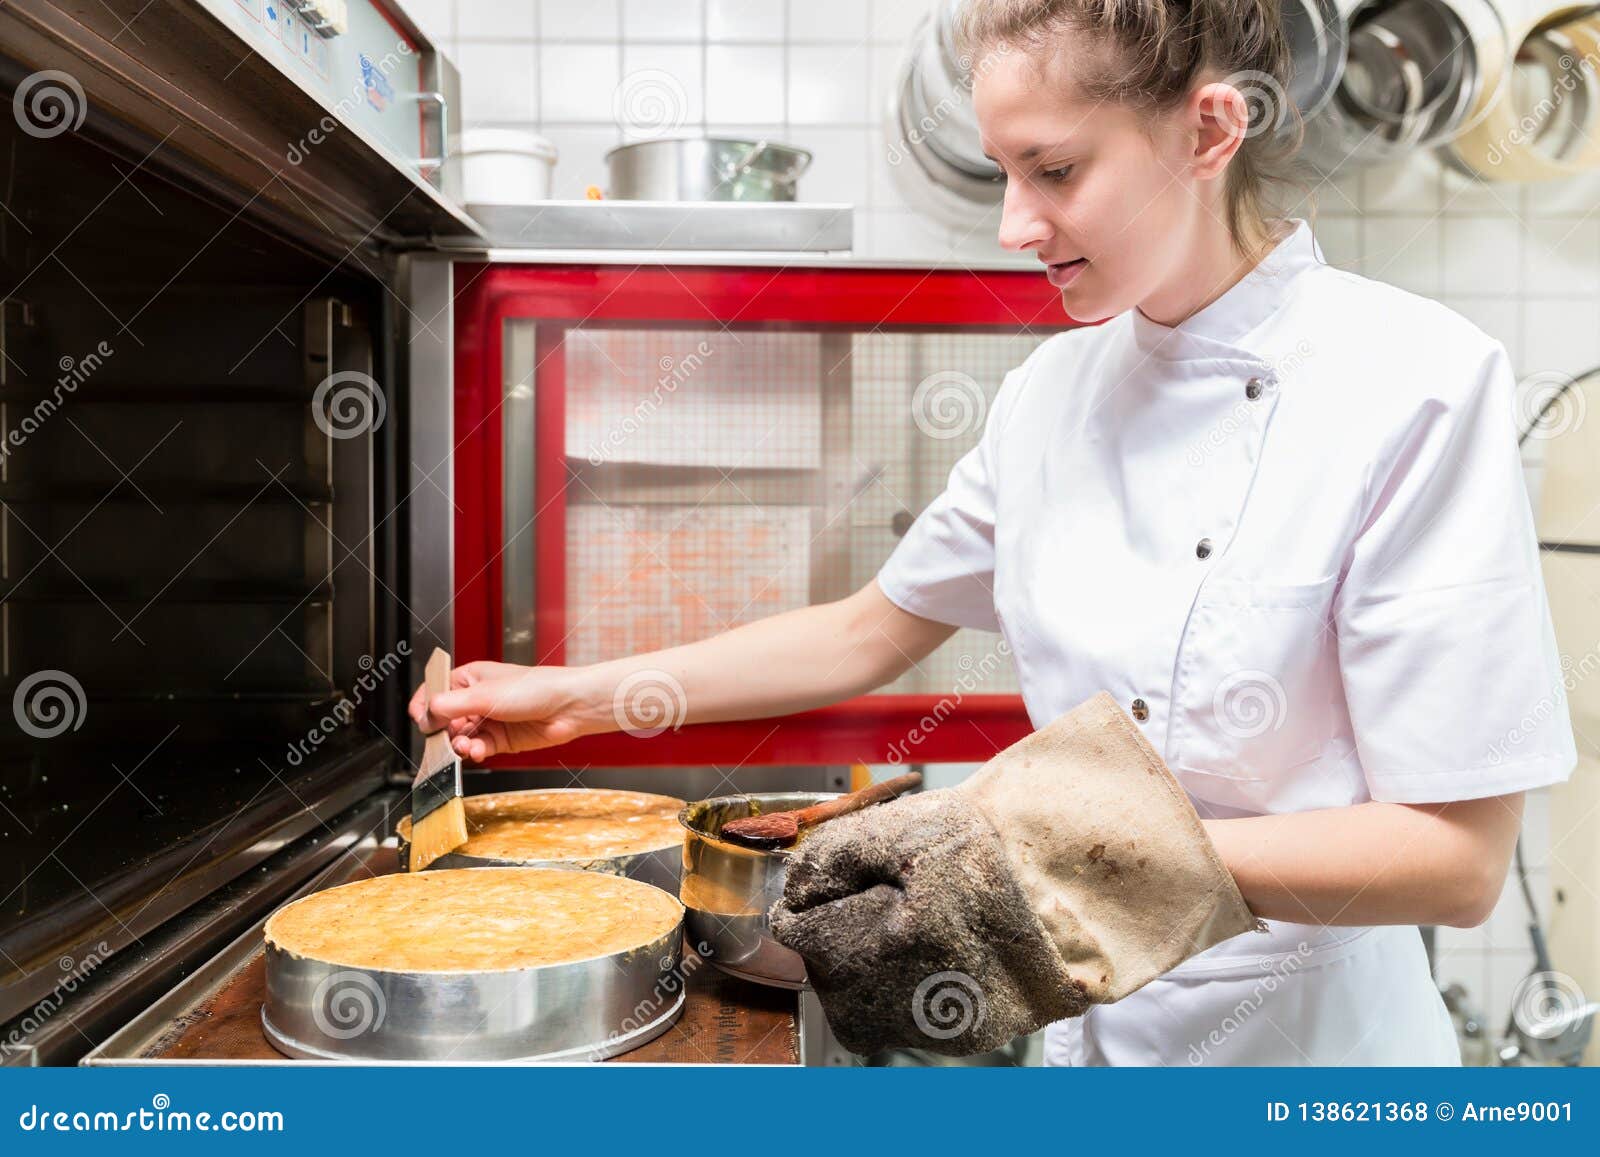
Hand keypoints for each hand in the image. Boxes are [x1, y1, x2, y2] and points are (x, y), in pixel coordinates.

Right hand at [407, 661, 594, 759]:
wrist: (568, 707)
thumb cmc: (535, 688)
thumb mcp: (485, 694)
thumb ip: (451, 706)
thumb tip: (425, 716)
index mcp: (469, 679)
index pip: (434, 693)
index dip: (425, 708)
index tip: (422, 721)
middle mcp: (476, 699)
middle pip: (445, 720)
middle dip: (442, 732)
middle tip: (443, 739)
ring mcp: (489, 720)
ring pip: (460, 737)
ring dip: (459, 744)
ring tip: (465, 746)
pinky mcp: (501, 740)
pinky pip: (478, 749)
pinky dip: (475, 752)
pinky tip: (478, 751)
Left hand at [769, 790, 1086, 1056]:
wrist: (1068, 885)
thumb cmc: (987, 850)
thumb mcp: (898, 829)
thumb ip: (829, 858)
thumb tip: (794, 894)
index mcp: (889, 944)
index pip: (798, 935)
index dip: (812, 899)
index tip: (841, 882)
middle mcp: (908, 1002)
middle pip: (825, 979)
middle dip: (837, 938)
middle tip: (882, 900)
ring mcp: (936, 1028)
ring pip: (860, 1009)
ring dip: (865, 970)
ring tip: (911, 926)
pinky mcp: (963, 1039)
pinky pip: (904, 1020)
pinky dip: (903, 989)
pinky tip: (933, 952)